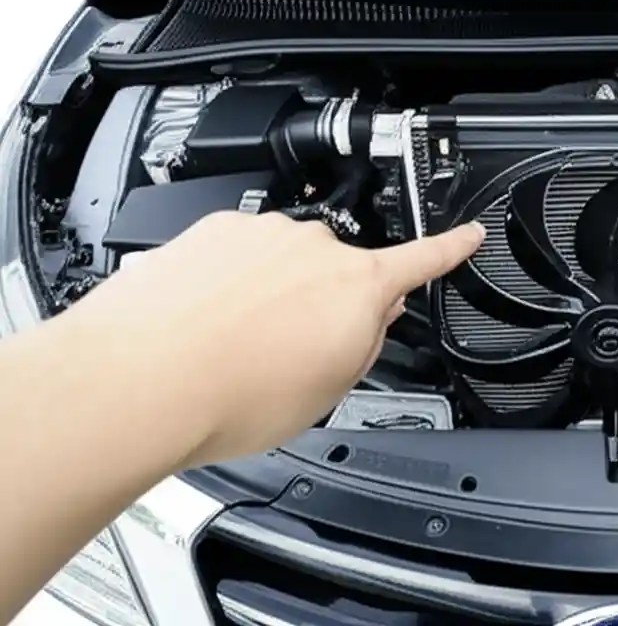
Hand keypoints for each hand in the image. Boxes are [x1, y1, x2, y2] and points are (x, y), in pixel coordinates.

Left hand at [53, 212, 483, 467]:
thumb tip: (362, 323)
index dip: (451, 248)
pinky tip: (204, 326)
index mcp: (358, 287)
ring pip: (284, 265)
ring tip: (235, 350)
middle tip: (293, 357)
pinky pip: (236, 257)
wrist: (136, 382)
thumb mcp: (327, 391)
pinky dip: (227, 287)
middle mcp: (315, 249)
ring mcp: (261, 236)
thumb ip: (360, 345)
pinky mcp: (212, 231)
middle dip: (326, 306)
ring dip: (271, 297)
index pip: (422, 261)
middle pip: (340, 274)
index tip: (469, 234)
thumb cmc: (230, 398)